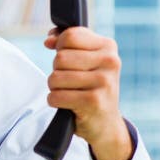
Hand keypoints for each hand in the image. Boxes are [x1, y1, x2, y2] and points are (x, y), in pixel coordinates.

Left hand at [44, 27, 132, 159]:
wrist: (105, 122)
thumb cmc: (90, 86)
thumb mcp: (84, 59)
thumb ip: (66, 42)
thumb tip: (49, 40)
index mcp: (108, 46)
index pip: (69, 36)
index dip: (59, 47)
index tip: (67, 58)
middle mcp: (110, 62)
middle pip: (60, 58)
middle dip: (57, 70)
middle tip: (70, 81)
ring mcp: (104, 82)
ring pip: (55, 77)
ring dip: (55, 87)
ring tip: (69, 92)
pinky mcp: (93, 102)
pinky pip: (56, 96)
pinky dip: (55, 101)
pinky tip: (68, 104)